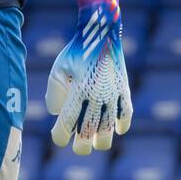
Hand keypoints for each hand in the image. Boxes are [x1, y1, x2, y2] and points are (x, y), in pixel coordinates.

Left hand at [45, 0, 132, 154]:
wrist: (100, 32)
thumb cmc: (75, 52)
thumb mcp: (59, 69)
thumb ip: (55, 92)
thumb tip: (57, 114)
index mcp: (78, 89)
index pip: (68, 122)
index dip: (61, 135)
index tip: (58, 138)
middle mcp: (97, 94)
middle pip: (90, 131)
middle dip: (82, 145)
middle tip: (78, 147)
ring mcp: (113, 92)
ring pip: (110, 127)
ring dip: (103, 139)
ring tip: (97, 144)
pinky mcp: (124, 88)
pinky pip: (126, 112)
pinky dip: (123, 123)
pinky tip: (118, 130)